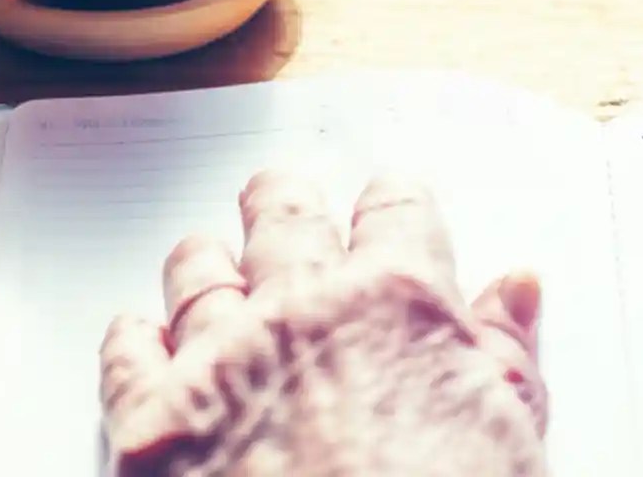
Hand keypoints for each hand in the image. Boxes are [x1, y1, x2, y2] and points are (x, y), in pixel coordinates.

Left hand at [98, 171, 547, 476]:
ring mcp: (220, 365)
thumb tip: (516, 291)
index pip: (396, 212)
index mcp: (400, 306)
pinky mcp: (150, 428)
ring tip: (211, 255)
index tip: (391, 203)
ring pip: (199, 271)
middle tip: (284, 198)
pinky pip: (126, 353)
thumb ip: (507, 356)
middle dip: (287, 204)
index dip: (394, 203)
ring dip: (207, 259)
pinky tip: (139, 329)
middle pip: (285, 218)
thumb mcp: (508, 444)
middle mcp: (304, 314)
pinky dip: (132, 334)